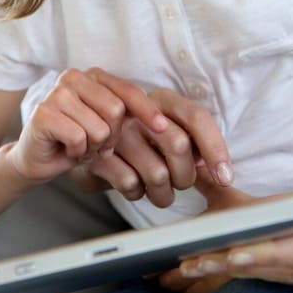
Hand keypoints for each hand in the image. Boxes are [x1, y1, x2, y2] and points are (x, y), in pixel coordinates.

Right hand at [10, 67, 167, 181]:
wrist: (37, 158)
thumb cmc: (75, 140)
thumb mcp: (106, 125)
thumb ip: (127, 114)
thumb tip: (163, 121)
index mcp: (92, 76)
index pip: (127, 91)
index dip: (147, 110)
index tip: (163, 127)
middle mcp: (73, 77)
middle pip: (116, 111)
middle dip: (111, 137)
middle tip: (95, 144)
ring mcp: (56, 93)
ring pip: (98, 128)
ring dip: (92, 147)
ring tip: (79, 146)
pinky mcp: (43, 113)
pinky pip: (78, 138)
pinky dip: (77, 152)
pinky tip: (66, 149)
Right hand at [68, 90, 234, 207]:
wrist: (67, 140)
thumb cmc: (126, 138)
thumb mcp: (158, 130)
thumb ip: (187, 139)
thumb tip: (218, 168)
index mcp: (159, 98)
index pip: (196, 117)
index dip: (214, 147)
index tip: (224, 176)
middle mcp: (137, 108)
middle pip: (178, 145)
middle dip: (185, 176)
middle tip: (178, 184)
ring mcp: (114, 129)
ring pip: (157, 173)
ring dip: (162, 194)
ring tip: (157, 192)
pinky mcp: (95, 153)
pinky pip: (130, 185)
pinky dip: (135, 193)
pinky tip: (132, 186)